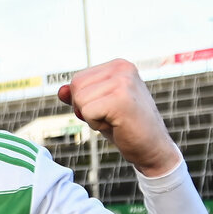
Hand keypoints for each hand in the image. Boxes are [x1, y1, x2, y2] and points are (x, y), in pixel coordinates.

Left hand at [58, 59, 181, 176]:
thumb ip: (79, 96)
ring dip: (91, 117)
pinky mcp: (121, 98)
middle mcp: (122, 68)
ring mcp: (123, 81)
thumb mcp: (98, 106)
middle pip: (76, 86)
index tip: (107, 109)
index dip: (83, 101)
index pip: (77, 80)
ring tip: (115, 120)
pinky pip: (86, 112)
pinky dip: (96, 124)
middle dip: (85, 108)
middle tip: (111, 116)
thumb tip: (61, 91)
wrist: (152, 148)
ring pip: (80, 100)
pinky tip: (117, 125)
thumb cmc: (125, 127)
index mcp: (118, 65)